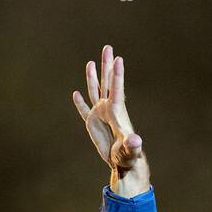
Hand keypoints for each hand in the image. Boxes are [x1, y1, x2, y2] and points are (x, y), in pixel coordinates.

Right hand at [72, 43, 148, 195]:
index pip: (116, 89)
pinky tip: (76, 94)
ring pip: (95, 91)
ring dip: (92, 77)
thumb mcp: (129, 150)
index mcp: (117, 112)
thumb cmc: (128, 157)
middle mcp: (108, 109)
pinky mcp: (93, 124)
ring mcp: (100, 115)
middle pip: (107, 82)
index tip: (118, 58)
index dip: (117, 74)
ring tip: (91, 62)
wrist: (123, 164)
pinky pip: (84, 110)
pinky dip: (80, 102)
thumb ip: (132, 145)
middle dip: (107, 65)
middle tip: (108, 47)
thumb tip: (135, 140)